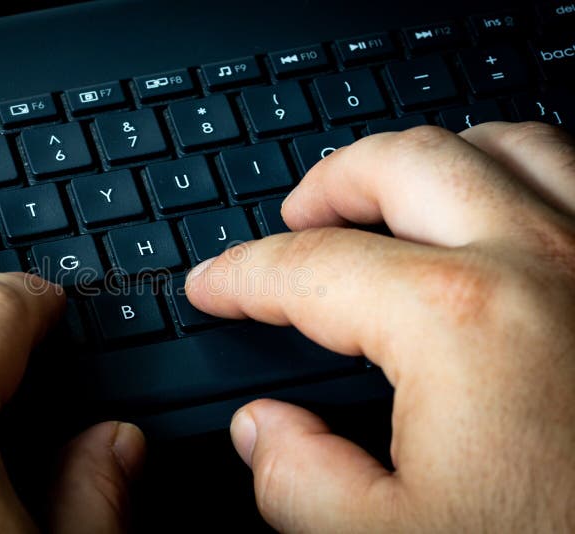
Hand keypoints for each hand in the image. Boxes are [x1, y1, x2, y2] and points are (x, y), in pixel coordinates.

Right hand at [186, 122, 574, 531]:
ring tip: (390, 195)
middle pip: (400, 164)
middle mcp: (540, 262)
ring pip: (500, 145)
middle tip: (294, 217)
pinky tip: (500, 209)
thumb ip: (301, 485)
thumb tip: (262, 434)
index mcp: (457, 322)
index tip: (214, 283)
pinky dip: (521, 172)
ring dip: (426, 161)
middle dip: (327, 183)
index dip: (241, 274)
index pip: (307, 267)